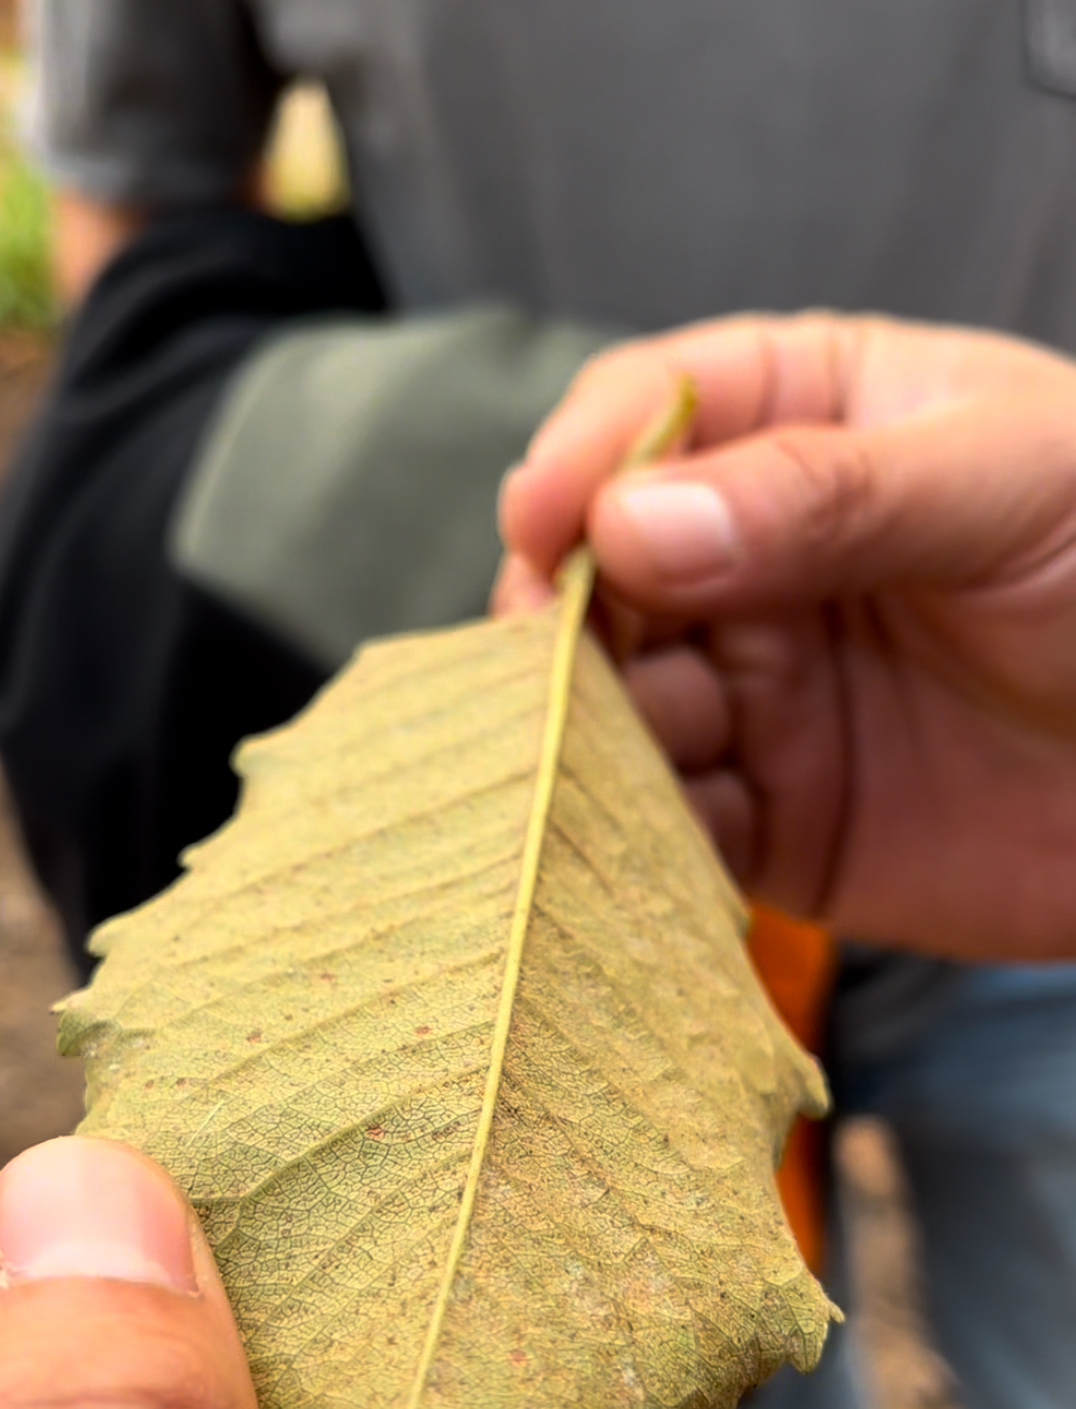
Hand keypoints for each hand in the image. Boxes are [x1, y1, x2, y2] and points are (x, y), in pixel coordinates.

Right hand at [498, 313, 1075, 960]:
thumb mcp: (1008, 486)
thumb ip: (824, 497)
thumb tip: (633, 523)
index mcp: (808, 428)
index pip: (649, 415)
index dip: (582, 463)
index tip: (549, 524)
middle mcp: (758, 565)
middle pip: (601, 574)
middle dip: (566, 621)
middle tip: (558, 666)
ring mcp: (757, 697)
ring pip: (614, 711)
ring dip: (592, 739)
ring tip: (614, 765)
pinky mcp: (770, 825)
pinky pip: (668, 830)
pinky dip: (637, 841)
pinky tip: (647, 845)